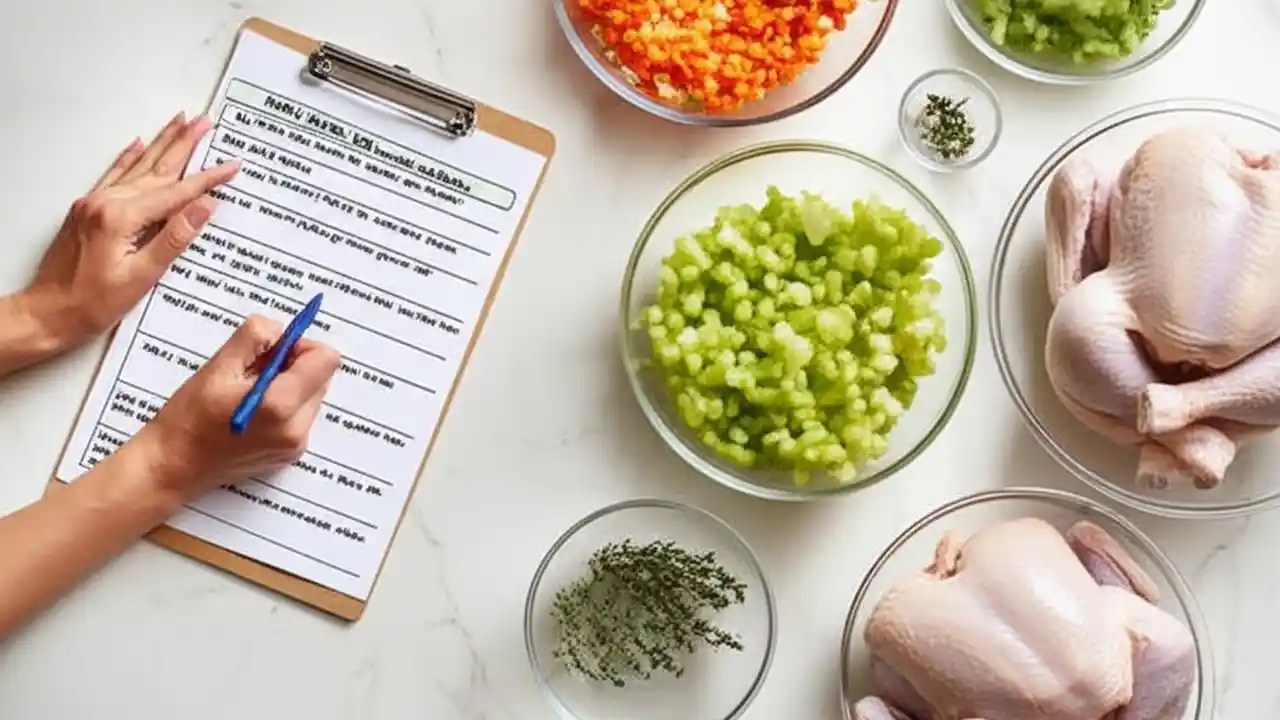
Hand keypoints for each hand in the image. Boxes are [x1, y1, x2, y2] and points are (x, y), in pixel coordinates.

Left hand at [22, 112, 239, 350]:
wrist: (47, 313)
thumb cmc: (91, 303)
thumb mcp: (141, 277)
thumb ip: (174, 238)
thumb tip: (202, 207)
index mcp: (121, 218)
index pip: (176, 193)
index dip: (207, 179)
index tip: (230, 166)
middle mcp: (106, 203)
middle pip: (156, 168)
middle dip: (184, 143)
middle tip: (205, 122)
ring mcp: (93, 203)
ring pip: (137, 166)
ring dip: (161, 143)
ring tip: (179, 122)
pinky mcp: (86, 210)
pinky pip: (114, 175)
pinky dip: (129, 158)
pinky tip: (138, 144)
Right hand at [135, 315, 340, 503]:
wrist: (174, 467)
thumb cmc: (188, 418)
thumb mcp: (217, 367)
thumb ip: (254, 338)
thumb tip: (281, 330)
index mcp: (281, 405)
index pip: (326, 359)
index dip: (300, 346)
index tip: (271, 351)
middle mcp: (297, 429)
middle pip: (322, 376)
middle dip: (294, 365)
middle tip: (253, 373)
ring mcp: (296, 445)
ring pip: (313, 395)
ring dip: (289, 385)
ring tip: (249, 394)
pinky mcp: (291, 453)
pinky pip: (302, 415)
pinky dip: (285, 405)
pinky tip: (252, 411)